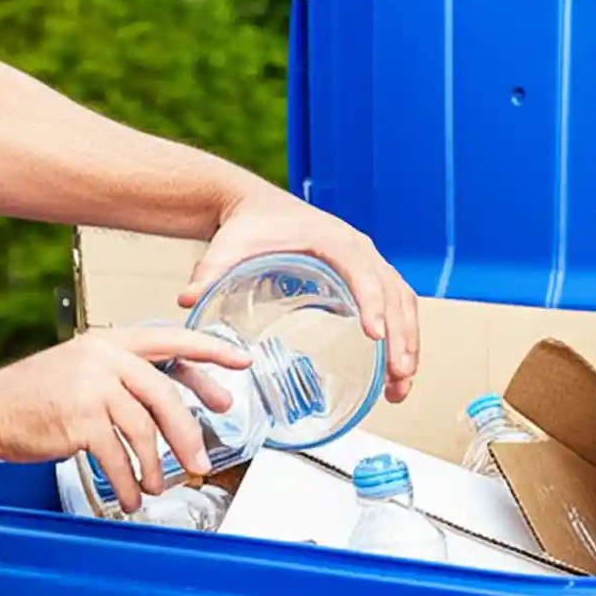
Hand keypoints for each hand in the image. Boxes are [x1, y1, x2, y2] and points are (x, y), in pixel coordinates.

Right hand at [0, 326, 250, 512]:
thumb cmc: (33, 396)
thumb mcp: (81, 369)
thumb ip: (122, 378)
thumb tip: (170, 405)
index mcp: (110, 341)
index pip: (173, 341)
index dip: (211, 352)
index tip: (241, 362)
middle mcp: (105, 358)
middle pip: (166, 396)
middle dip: (188, 434)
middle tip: (201, 461)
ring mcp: (93, 386)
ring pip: (145, 431)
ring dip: (154, 467)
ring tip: (154, 487)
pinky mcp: (81, 418)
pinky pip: (119, 456)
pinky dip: (129, 482)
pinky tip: (130, 497)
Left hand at [178, 190, 419, 402]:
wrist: (257, 208)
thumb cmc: (249, 226)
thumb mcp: (229, 247)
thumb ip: (208, 272)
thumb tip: (186, 300)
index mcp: (334, 240)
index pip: (364, 272)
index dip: (373, 303)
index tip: (375, 334)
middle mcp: (359, 249)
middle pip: (395, 294)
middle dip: (402, 337)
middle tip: (399, 379)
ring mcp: (367, 262)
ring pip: (403, 302)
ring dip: (409, 343)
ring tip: (401, 387)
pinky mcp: (365, 276)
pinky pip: (396, 304)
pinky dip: (402, 335)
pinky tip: (397, 371)